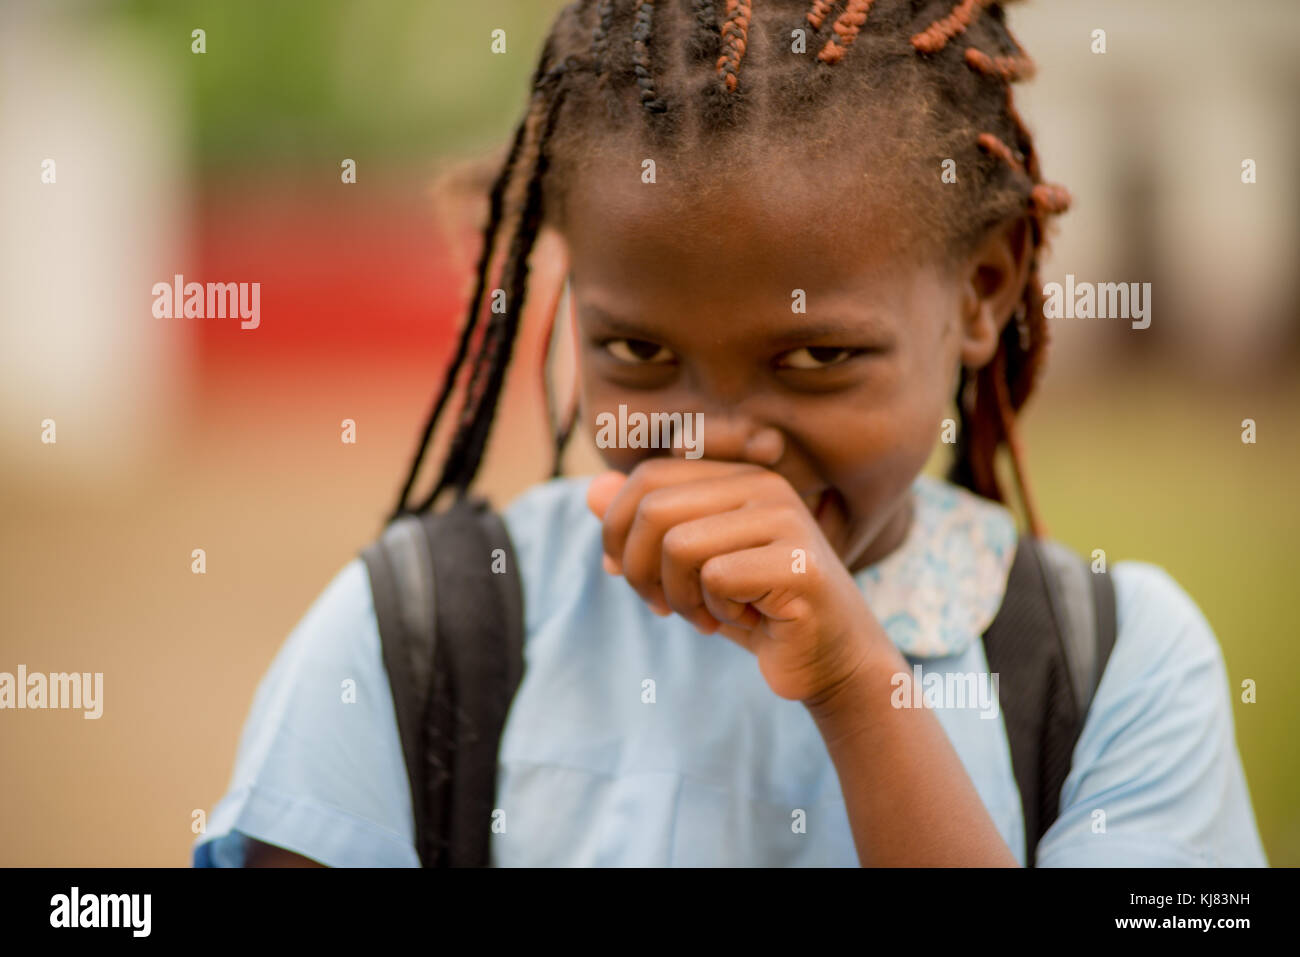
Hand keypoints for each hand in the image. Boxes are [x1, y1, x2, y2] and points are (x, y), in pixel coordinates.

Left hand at [586, 459, 888, 705]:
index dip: (618, 531)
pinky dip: (716, 611)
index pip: (647, 478)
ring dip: (680, 597)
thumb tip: (591, 492)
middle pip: (653, 511)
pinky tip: (746, 622)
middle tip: (665, 606)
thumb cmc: (756, 609)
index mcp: (736, 476)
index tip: (630, 576)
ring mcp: (786, 520)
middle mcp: (763, 485)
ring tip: (710, 615)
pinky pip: (716, 578)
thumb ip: (645, 528)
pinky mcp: (799, 563)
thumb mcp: (689, 567)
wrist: (829, 659)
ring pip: (679, 545)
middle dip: (640, 571)